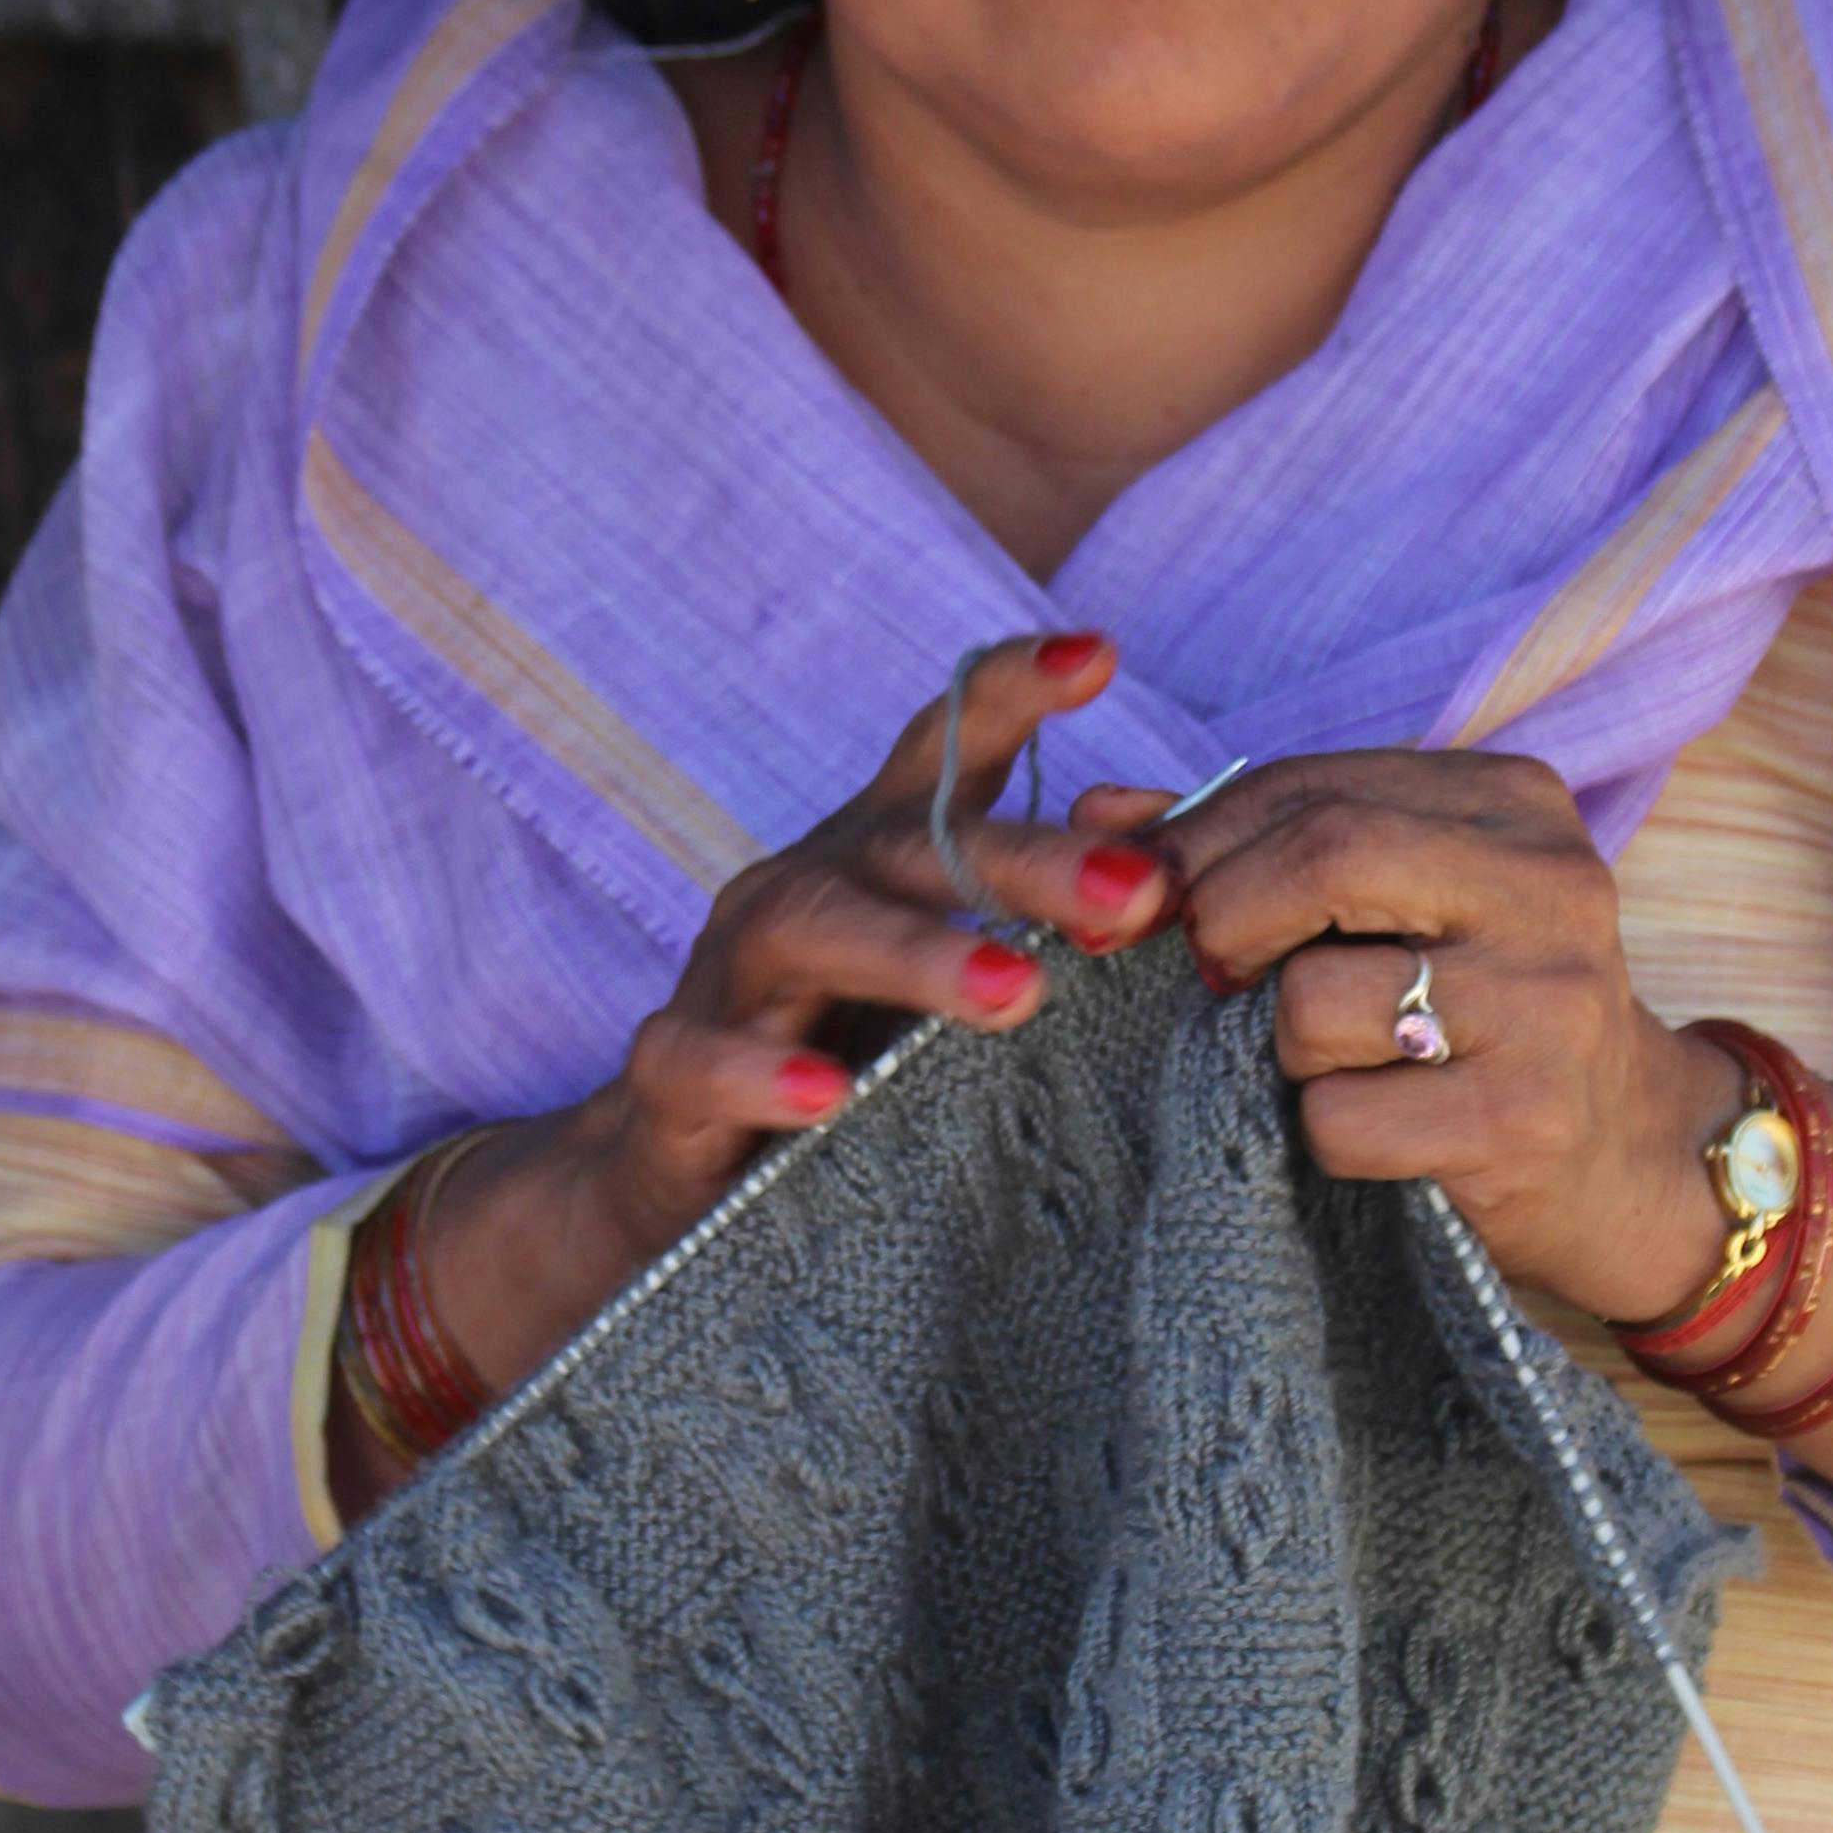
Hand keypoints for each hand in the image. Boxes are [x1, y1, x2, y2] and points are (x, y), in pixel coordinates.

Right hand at [332, 632, 1175, 1507]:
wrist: (684, 1177)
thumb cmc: (854, 1056)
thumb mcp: (959, 982)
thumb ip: (1052, 915)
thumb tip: (1162, 844)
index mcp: (879, 859)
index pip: (944, 750)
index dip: (1010, 691)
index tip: (1100, 654)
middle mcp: (803, 890)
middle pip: (908, 845)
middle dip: (1025, 862)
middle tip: (1134, 895)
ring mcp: (728, 977)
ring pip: (807, 928)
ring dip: (914, 955)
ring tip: (1014, 993)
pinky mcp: (669, 1076)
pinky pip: (699, 1059)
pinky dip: (761, 1074)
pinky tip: (830, 1097)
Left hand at [1076, 742, 1734, 1319]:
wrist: (1627, 1156)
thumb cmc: (1479, 1011)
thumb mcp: (1394, 902)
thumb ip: (1256, 843)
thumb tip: (1098, 814)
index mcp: (1514, 804)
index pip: (1315, 785)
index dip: (1200, 840)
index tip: (1154, 898)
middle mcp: (1550, 886)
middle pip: (1322, 856)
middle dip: (1225, 919)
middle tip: (1214, 974)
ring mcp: (1548, 1005)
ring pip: (1314, 999)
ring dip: (1277, 1044)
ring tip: (1330, 1058)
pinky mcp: (1525, 1120)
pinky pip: (1342, 1116)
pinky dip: (1323, 1132)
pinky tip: (1379, 1128)